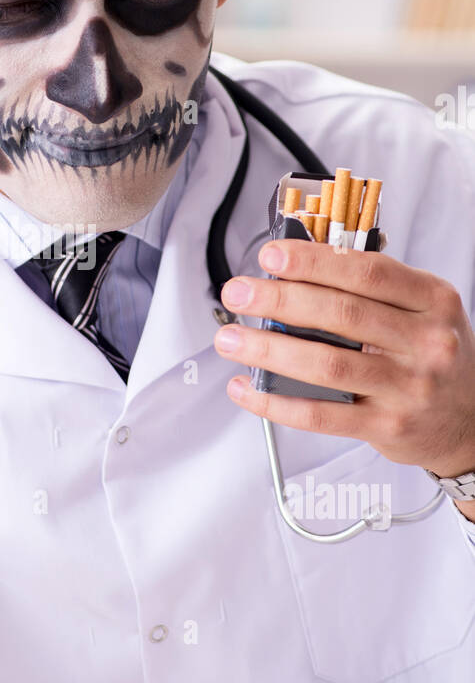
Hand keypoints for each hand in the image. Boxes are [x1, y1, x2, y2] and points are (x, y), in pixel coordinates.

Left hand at [213, 239, 474, 484]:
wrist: (468, 421)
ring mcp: (408, 388)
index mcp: (432, 301)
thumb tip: (299, 265)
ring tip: (231, 338)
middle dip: (280, 300)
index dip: (315, 262)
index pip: (368, 272)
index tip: (272, 256)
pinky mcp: (386, 427)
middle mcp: (425, 342)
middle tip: (238, 293)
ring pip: (327, 364)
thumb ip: (371, 287)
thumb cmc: (431, 356)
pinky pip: (321, 414)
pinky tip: (247, 388)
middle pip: (341, 314)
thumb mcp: (422, 309)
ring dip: (269, 349)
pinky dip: (277, 402)